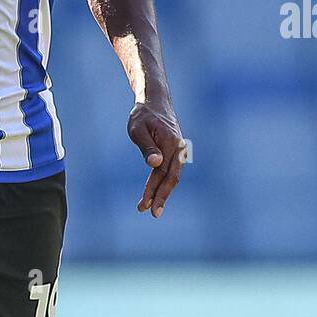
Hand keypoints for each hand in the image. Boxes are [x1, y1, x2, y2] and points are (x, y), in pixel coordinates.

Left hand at [128, 102, 183, 218]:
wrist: (154, 101)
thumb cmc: (143, 115)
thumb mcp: (138, 129)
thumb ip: (146, 146)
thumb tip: (155, 164)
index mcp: (171, 143)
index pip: (163, 173)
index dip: (156, 191)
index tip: (147, 205)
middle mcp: (179, 148)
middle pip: (172, 178)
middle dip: (161, 197)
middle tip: (153, 214)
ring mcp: (178, 150)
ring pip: (172, 176)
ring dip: (162, 192)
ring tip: (150, 206)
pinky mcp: (174, 151)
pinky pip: (170, 170)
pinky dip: (163, 182)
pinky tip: (155, 192)